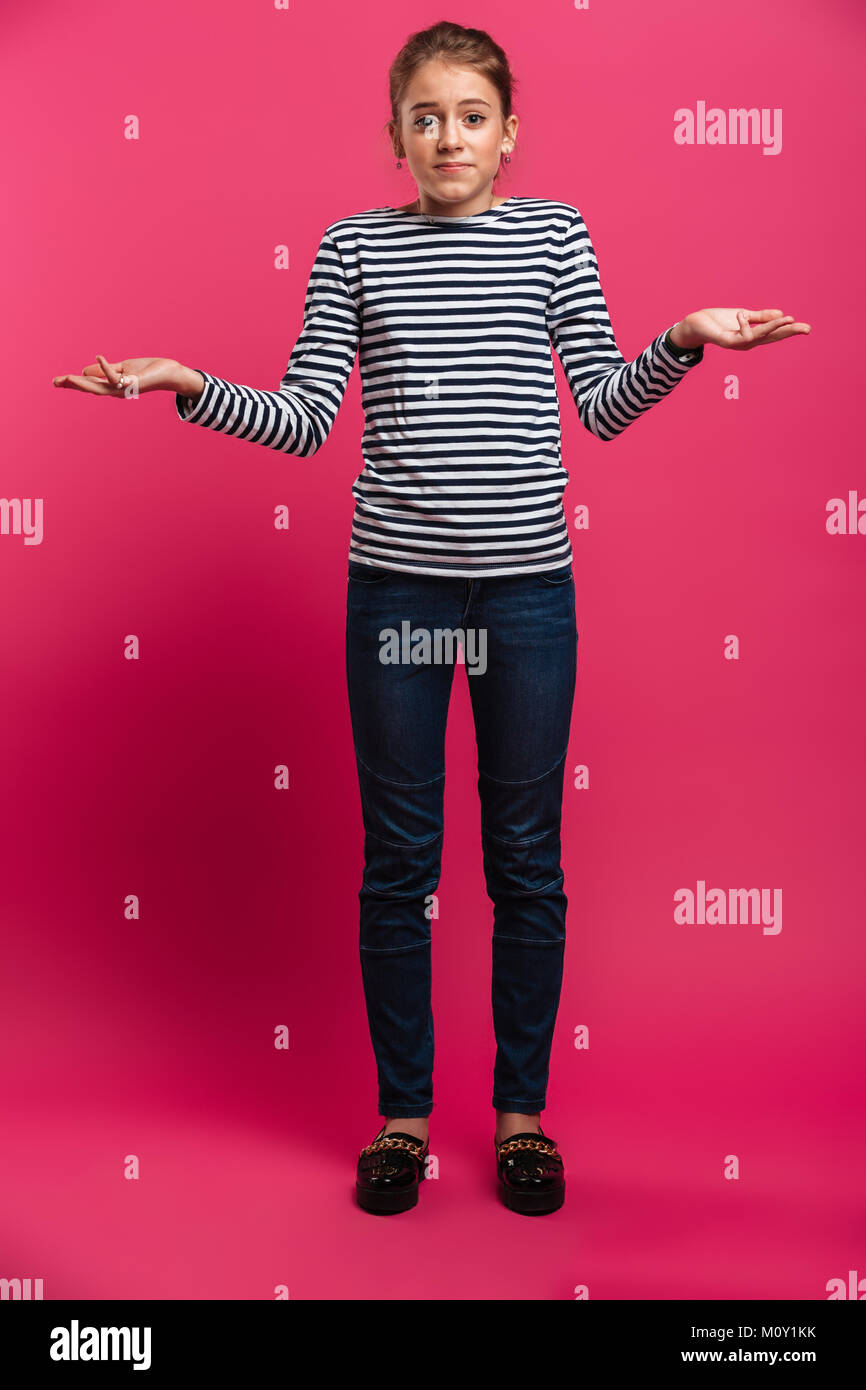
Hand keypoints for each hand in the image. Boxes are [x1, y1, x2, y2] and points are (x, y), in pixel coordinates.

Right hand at [51, 355, 194, 395]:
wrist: (168, 373)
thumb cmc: (147, 370)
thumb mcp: (122, 367)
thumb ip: (106, 369)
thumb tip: (85, 369)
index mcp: (112, 385)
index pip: (90, 384)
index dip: (74, 382)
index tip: (57, 381)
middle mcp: (116, 390)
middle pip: (91, 388)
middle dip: (73, 385)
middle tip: (55, 382)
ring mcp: (124, 389)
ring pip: (100, 388)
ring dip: (84, 383)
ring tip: (68, 378)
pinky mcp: (133, 384)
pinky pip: (116, 376)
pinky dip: (106, 368)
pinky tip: (98, 357)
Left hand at [670, 309, 811, 351]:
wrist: (695, 324)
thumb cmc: (718, 321)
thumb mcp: (744, 315)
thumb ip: (761, 316)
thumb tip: (782, 314)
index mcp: (753, 336)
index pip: (775, 333)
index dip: (790, 330)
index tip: (807, 328)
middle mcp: (747, 343)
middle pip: (771, 337)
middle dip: (789, 332)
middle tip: (806, 328)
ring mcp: (737, 343)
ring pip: (759, 337)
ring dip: (774, 327)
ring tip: (789, 318)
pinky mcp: (726, 341)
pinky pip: (741, 336)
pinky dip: (745, 325)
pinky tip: (743, 315)